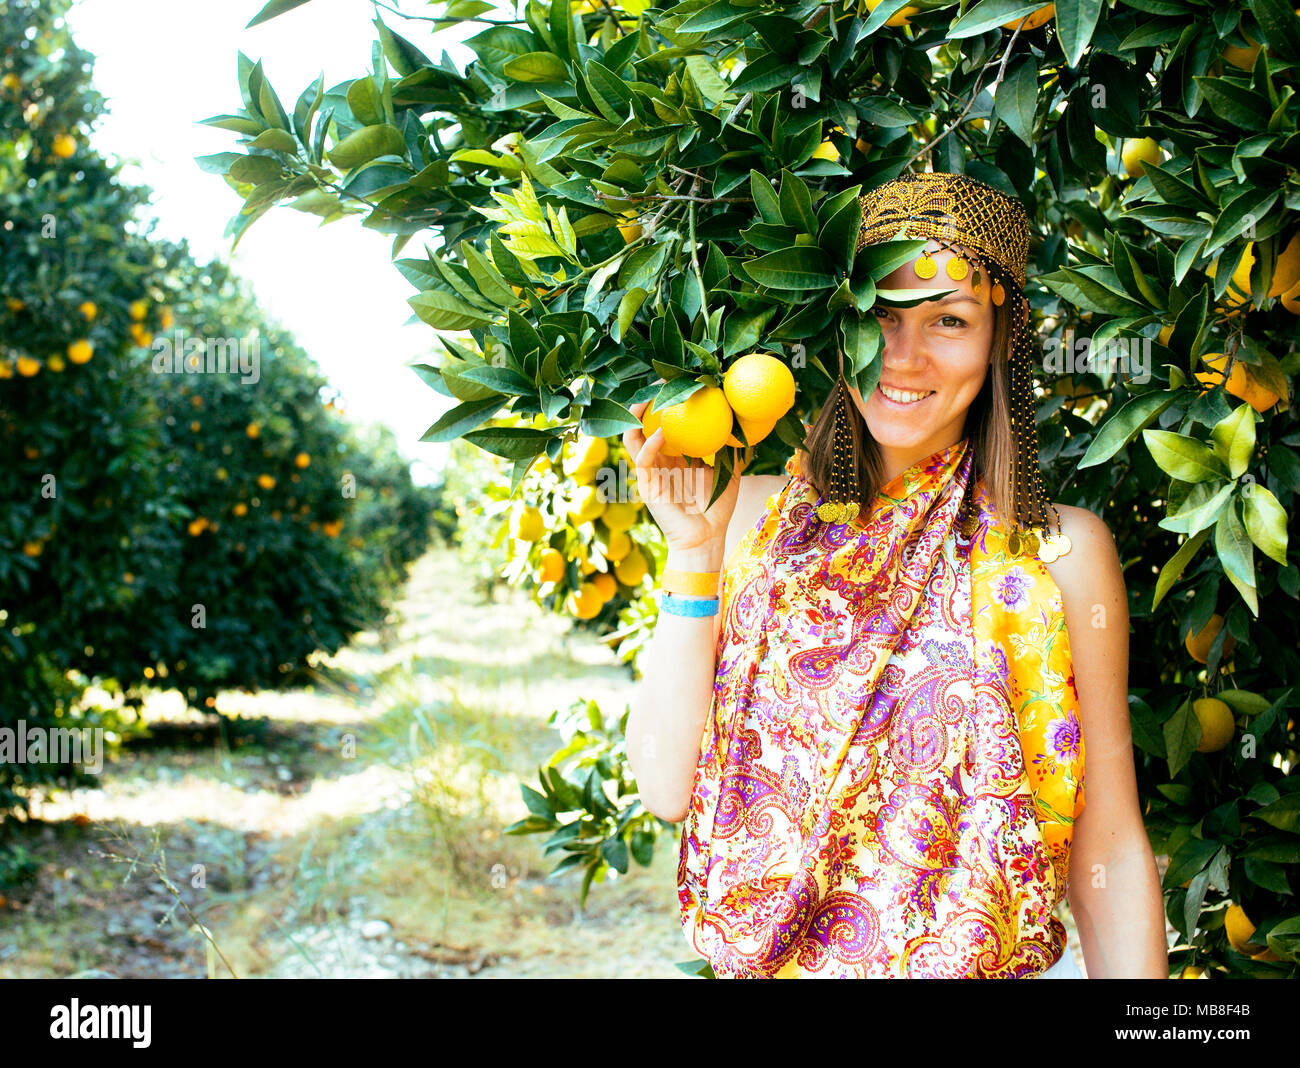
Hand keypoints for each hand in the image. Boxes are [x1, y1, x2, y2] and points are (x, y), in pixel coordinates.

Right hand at [622, 397, 744, 552]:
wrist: (706, 540)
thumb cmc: (715, 510)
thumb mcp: (727, 474)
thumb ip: (731, 452)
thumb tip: (743, 427)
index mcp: (674, 458)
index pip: (663, 425)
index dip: (666, 405)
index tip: (679, 385)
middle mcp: (658, 462)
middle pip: (644, 425)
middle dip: (648, 403)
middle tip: (661, 383)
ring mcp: (650, 474)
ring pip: (633, 438)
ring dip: (637, 417)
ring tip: (648, 398)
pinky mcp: (647, 486)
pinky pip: (643, 458)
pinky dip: (651, 442)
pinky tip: (662, 431)